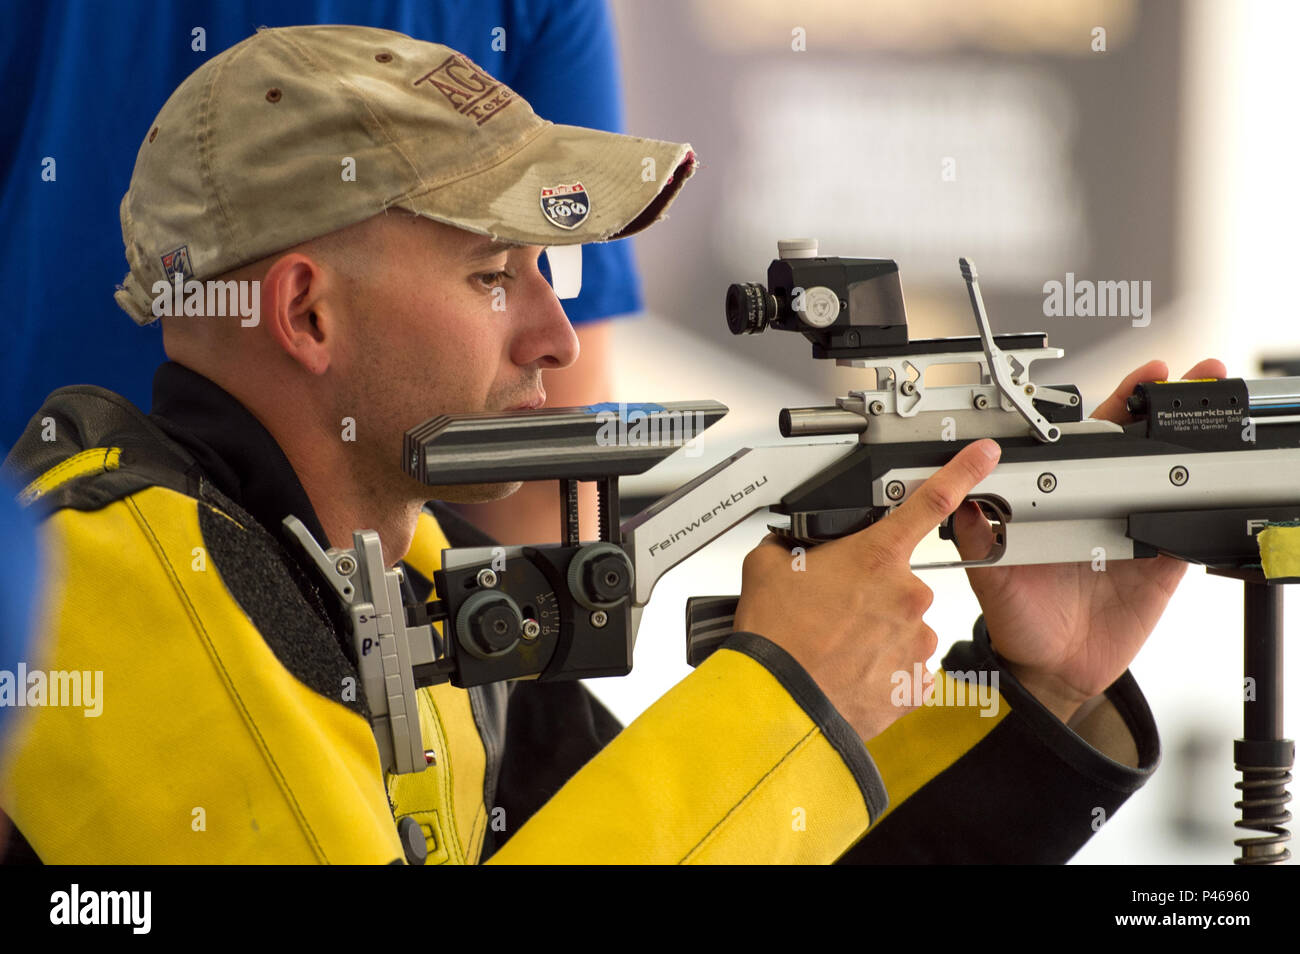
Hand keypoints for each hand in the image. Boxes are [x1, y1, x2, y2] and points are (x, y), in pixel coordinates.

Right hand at [734, 438, 1001, 741]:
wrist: (778, 703)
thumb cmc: (776, 639)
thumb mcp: (767, 568)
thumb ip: (789, 545)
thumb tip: (787, 545)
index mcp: (877, 556)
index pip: (931, 500)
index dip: (963, 471)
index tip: (984, 456)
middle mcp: (908, 594)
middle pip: (897, 582)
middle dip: (869, 594)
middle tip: (831, 613)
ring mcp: (916, 640)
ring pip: (902, 627)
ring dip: (874, 634)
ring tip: (834, 649)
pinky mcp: (916, 683)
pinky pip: (903, 667)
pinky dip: (880, 670)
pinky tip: (849, 673)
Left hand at [952, 358, 1227, 722]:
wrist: (1049, 667)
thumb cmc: (1016, 614)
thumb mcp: (989, 573)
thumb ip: (975, 535)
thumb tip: (960, 499)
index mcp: (1057, 501)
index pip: (1085, 444)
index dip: (1111, 408)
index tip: (1133, 382)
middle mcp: (1097, 509)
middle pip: (1137, 448)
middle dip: (1163, 408)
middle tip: (1188, 376)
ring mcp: (1132, 533)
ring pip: (1167, 481)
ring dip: (1191, 448)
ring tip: (1209, 413)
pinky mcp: (1160, 567)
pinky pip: (1185, 535)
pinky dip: (1199, 515)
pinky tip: (1208, 490)